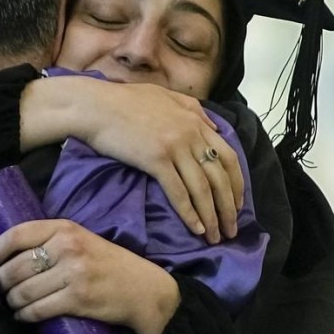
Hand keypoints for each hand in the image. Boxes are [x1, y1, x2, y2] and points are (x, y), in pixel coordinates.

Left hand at [0, 219, 180, 333]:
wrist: (145, 289)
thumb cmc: (110, 265)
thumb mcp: (82, 240)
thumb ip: (52, 241)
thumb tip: (11, 255)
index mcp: (65, 228)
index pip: (17, 234)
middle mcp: (67, 247)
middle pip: (15, 267)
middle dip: (2, 282)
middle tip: (4, 290)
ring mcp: (73, 274)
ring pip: (23, 291)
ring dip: (12, 301)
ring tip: (14, 304)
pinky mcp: (77, 299)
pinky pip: (37, 310)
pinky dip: (25, 316)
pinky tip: (24, 316)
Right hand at [19, 75, 243, 243]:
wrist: (95, 106)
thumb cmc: (124, 101)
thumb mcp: (165, 96)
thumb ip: (193, 109)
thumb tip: (215, 127)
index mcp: (195, 121)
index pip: (229, 156)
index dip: (236, 184)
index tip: (237, 205)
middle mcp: (191, 134)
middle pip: (220, 177)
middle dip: (228, 208)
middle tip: (231, 230)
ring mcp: (175, 147)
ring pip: (203, 188)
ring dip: (212, 216)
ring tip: (215, 236)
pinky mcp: (156, 160)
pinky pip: (179, 192)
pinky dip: (190, 213)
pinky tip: (196, 228)